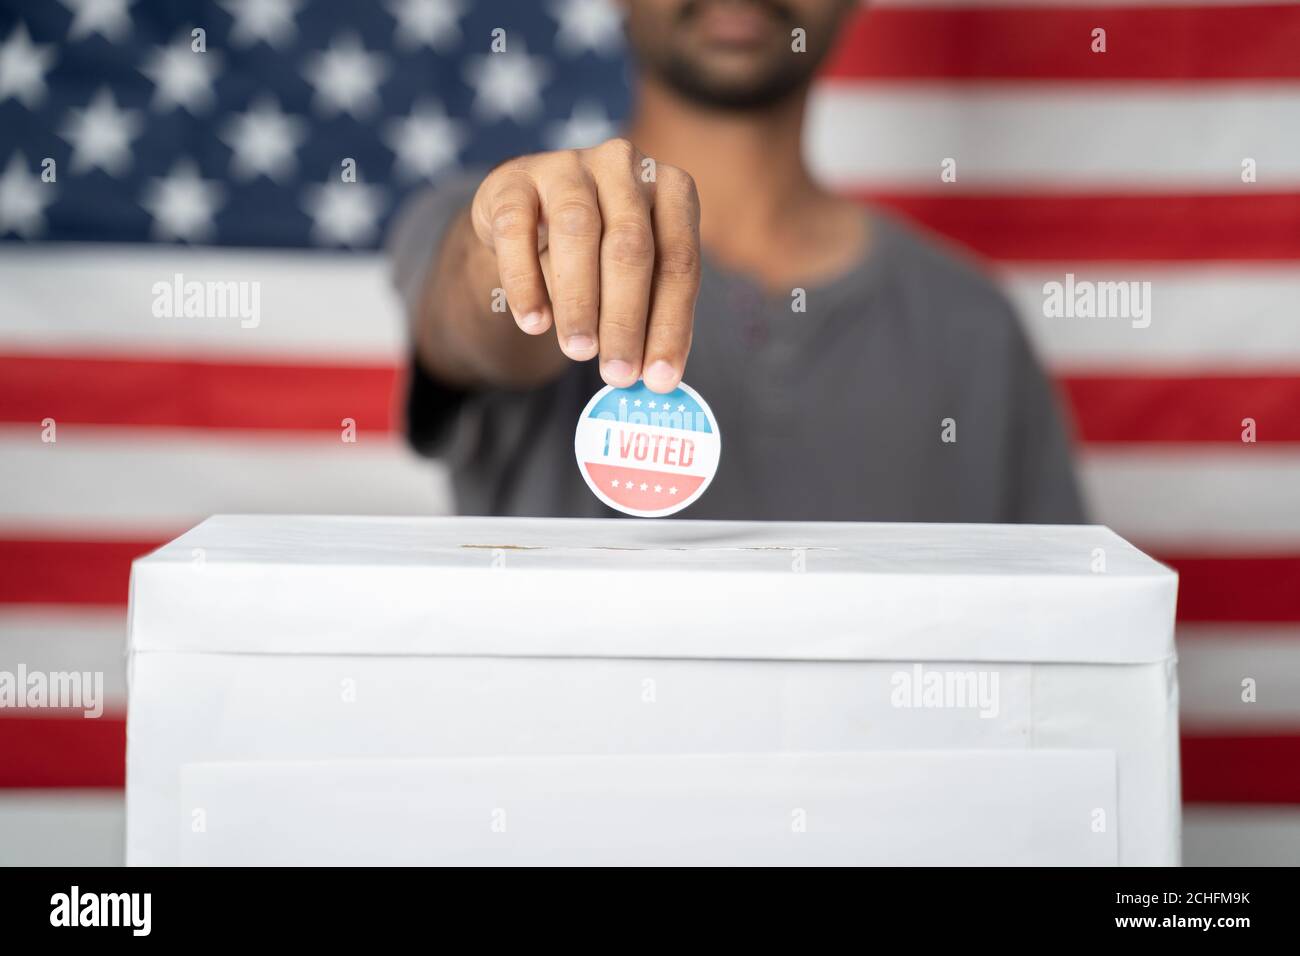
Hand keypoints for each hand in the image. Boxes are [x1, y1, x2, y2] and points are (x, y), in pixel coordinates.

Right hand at [469, 138, 701, 392]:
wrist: (528, 219)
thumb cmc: (598, 254)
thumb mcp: (632, 279)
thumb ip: (647, 318)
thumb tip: (656, 380)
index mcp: (670, 189)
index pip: (679, 262)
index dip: (671, 324)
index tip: (661, 379)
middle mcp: (623, 165)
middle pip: (630, 248)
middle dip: (625, 320)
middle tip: (618, 374)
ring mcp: (567, 165)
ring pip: (578, 233)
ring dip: (579, 301)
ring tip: (579, 351)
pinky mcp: (513, 179)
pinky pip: (517, 231)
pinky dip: (525, 283)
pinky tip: (534, 323)